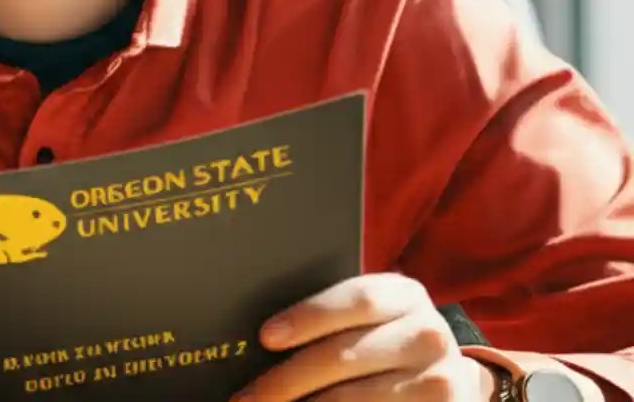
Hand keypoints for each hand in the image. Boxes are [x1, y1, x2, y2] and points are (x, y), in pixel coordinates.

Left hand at [234, 272, 494, 400]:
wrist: (442, 384)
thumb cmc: (380, 345)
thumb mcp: (367, 324)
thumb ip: (327, 321)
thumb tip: (260, 337)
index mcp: (404, 296)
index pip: (356, 300)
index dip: (309, 316)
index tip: (265, 337)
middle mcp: (428, 333)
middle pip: (344, 355)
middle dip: (286, 380)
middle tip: (244, 399)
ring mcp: (438, 379)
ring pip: (353, 398)